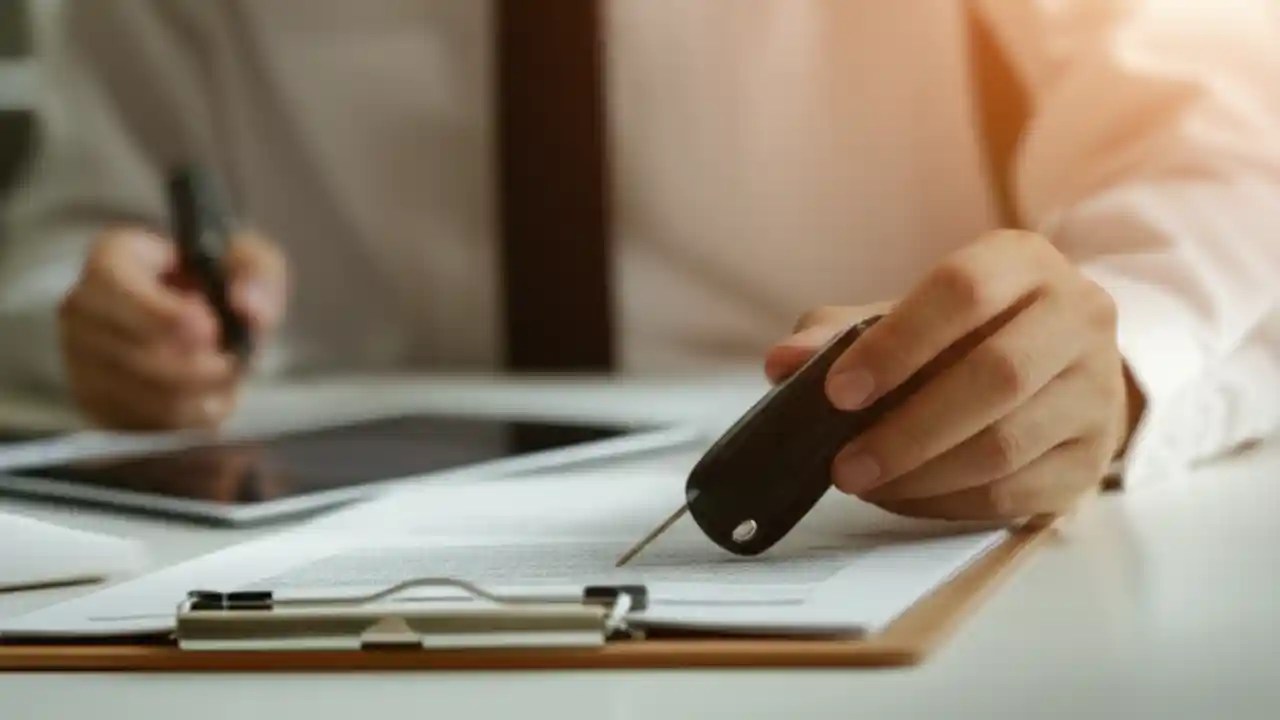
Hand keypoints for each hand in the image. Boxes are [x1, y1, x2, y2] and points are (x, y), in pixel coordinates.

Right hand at [59, 227, 287, 429]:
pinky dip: (189, 419)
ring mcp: (80, 360)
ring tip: (225, 376)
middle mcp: (82, 309)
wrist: (195, 319)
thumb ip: (258, 274)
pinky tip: (208, 399)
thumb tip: (250, 308)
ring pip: (142, 394)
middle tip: (233, 360)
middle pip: (133, 351)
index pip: (113, 285)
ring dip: (200, 393)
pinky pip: (143, 424)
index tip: (210, 329)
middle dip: (198, 365)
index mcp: (111, 259)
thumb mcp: (246, 261)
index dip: (161, 313)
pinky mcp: (93, 403)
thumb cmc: (213, 283)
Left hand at [767, 230, 1143, 520]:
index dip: (896, 344)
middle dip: (905, 430)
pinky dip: (948, 503)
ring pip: (1006, 444)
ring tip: (866, 482)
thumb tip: (783, 362)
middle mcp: (1078, 315)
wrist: (1060, 365)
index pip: (962, 291)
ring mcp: (1096, 389)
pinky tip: (906, 497)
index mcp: (1023, 262)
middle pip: (994, 376)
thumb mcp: (909, 315)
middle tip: (842, 465)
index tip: (839, 392)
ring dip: (921, 475)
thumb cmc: (968, 334)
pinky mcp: (1093, 455)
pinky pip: (1016, 493)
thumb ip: (843, 331)